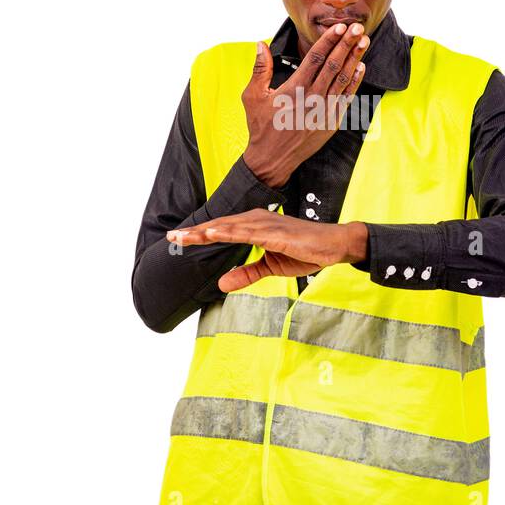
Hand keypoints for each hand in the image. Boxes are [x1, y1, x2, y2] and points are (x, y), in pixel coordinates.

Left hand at [166, 209, 368, 292]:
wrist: (333, 246)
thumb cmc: (304, 251)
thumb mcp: (270, 267)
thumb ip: (246, 274)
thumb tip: (221, 285)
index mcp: (254, 226)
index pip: (221, 230)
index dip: (198, 234)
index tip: (177, 239)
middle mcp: (257, 220)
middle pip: (219, 225)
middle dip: (194, 232)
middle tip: (170, 237)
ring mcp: (266, 224)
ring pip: (229, 227)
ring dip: (205, 231)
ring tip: (183, 237)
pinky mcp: (275, 232)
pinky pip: (248, 232)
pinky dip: (229, 231)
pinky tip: (213, 233)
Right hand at [241, 23, 369, 188]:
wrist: (272, 159)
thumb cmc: (261, 127)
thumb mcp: (253, 96)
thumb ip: (260, 69)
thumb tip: (260, 45)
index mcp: (294, 89)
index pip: (315, 58)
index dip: (329, 40)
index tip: (339, 27)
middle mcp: (312, 98)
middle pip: (333, 65)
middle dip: (347, 44)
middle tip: (357, 27)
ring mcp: (324, 111)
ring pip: (343, 79)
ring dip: (354, 59)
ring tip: (363, 41)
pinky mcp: (331, 122)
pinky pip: (346, 98)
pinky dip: (354, 82)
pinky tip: (360, 67)